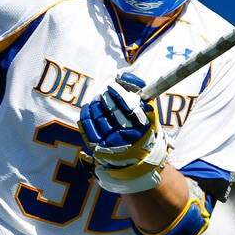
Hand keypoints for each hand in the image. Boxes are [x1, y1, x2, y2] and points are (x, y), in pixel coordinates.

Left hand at [78, 73, 171, 193]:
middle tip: (104, 92)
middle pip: (111, 111)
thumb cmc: (143, 130)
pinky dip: (86, 115)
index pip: (126, 105)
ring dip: (96, 105)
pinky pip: (87, 128)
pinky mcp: (99, 147)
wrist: (138, 158)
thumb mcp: (149, 113)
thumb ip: (140, 93)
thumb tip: (124, 76)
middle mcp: (126, 136)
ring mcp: (110, 142)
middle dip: (105, 98)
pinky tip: (87, 107)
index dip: (117, 93)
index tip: (112, 85)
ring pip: (98, 118)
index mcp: (140, 126)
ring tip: (97, 99)